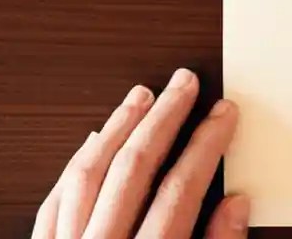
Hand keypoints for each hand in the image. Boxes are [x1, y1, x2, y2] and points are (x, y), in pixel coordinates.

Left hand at [31, 68, 247, 238]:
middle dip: (165, 118)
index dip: (206, 145)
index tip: (223, 115)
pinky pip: (55, 200)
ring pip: (89, 174)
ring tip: (140, 96)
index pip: (181, 189)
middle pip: (134, 167)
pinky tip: (94, 140)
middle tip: (183, 84)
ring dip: (118, 127)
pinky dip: (77, 165)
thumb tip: (236, 206)